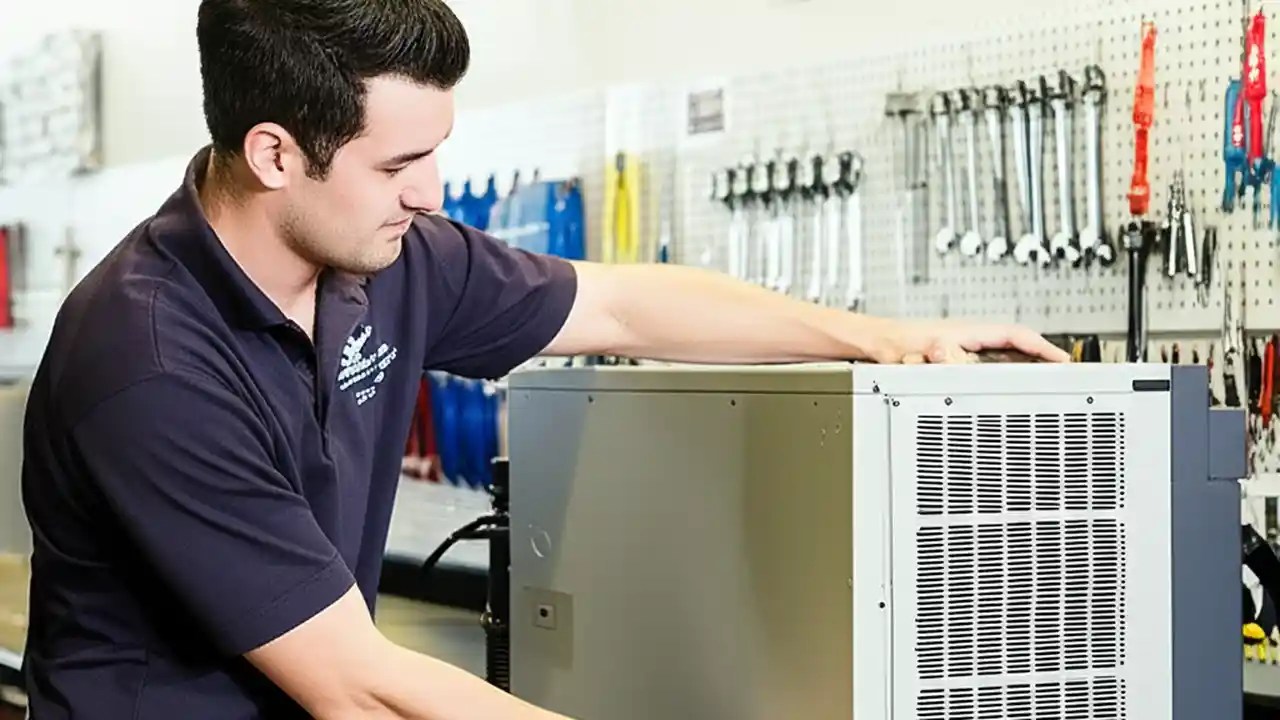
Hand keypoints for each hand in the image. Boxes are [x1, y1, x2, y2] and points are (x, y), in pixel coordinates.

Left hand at [880, 319, 1071, 364]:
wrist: (869, 341)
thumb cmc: (888, 343)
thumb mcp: (914, 354)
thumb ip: (933, 359)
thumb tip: (953, 359)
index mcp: (964, 332)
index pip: (1015, 335)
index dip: (1043, 348)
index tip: (1064, 360)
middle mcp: (966, 338)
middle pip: (1015, 345)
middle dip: (1042, 358)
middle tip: (1066, 376)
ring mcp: (961, 347)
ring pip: (1002, 356)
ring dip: (1023, 367)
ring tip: (1047, 383)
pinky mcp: (953, 358)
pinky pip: (987, 365)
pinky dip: (1004, 374)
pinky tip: (1010, 388)